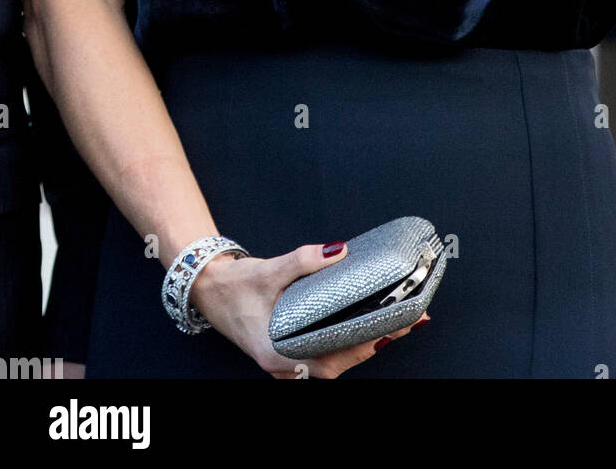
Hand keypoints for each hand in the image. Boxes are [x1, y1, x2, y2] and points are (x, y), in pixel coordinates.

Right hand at [189, 241, 429, 379]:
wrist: (207, 288)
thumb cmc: (233, 286)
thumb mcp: (270, 270)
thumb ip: (304, 260)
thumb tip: (339, 251)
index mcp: (279, 353)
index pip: (333, 358)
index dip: (365, 346)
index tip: (393, 330)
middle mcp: (285, 364)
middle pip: (339, 361)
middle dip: (374, 342)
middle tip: (408, 321)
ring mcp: (286, 359)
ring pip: (333, 359)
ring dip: (363, 341)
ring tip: (395, 322)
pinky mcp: (288, 349)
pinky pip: (323, 350)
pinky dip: (345, 338)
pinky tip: (363, 322)